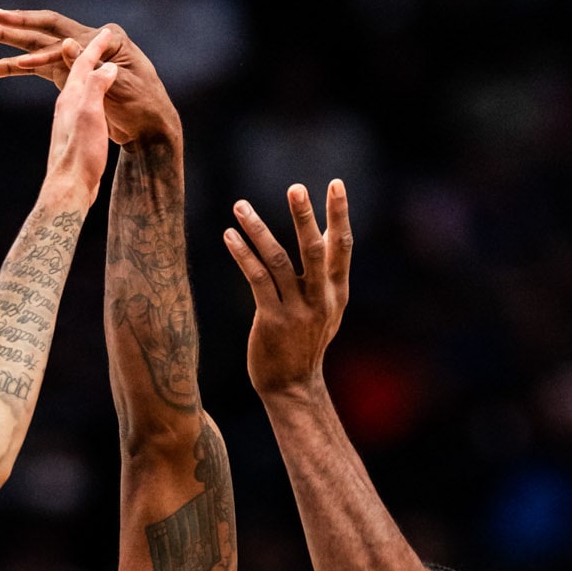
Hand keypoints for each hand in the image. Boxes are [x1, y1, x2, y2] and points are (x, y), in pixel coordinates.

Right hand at [0, 6, 178, 146]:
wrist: (150, 129)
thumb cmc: (142, 107)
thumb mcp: (119, 87)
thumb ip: (92, 67)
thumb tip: (66, 44)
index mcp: (103, 38)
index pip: (58, 31)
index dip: (32, 35)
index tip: (13, 46)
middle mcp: (87, 42)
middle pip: (41, 31)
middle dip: (9, 26)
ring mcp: (76, 59)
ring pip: (34, 47)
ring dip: (6, 43)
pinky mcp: (68, 76)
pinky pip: (37, 69)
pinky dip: (16, 69)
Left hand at [42, 30, 117, 206]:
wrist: (69, 189)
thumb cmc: (81, 153)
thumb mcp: (91, 115)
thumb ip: (97, 86)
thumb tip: (108, 65)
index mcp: (72, 96)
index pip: (83, 61)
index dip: (96, 46)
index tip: (108, 32)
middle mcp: (66, 105)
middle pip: (76, 71)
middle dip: (89, 55)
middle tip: (102, 42)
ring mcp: (68, 122)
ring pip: (78, 89)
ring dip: (87, 75)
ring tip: (97, 68)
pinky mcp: (73, 137)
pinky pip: (82, 108)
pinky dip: (89, 98)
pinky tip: (91, 105)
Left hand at [223, 182, 351, 399]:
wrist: (293, 386)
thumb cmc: (307, 341)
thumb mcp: (327, 307)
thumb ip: (328, 271)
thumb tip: (327, 229)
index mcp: (336, 292)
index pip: (341, 246)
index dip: (339, 215)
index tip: (335, 184)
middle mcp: (320, 299)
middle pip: (314, 251)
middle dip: (304, 218)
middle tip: (296, 188)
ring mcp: (297, 311)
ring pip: (278, 262)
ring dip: (258, 230)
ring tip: (240, 205)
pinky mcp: (272, 322)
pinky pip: (257, 281)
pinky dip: (243, 256)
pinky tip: (230, 236)